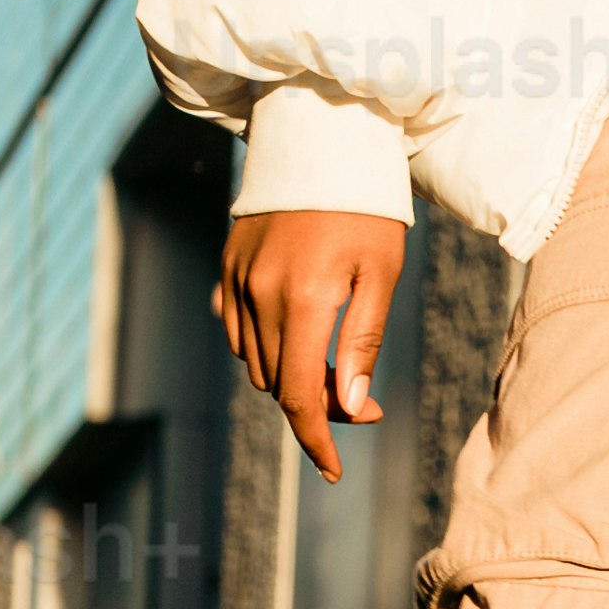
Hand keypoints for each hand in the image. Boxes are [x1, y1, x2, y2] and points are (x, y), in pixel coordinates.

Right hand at [217, 209, 408, 480]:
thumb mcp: (381, 273)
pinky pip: (235, 329)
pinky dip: (262, 348)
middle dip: (317, 406)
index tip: (334, 471)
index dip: (316, 440)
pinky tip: (297, 336)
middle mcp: (258, 295)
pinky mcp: (227, 266)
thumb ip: (363, 342)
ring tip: (336, 367)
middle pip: (277, 385)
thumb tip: (351, 407)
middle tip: (365, 400)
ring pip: (254, 362)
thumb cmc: (366, 206)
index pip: (298, 396)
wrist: (321, 137)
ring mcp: (235, 280)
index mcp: (302, 301)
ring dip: (290, 378)